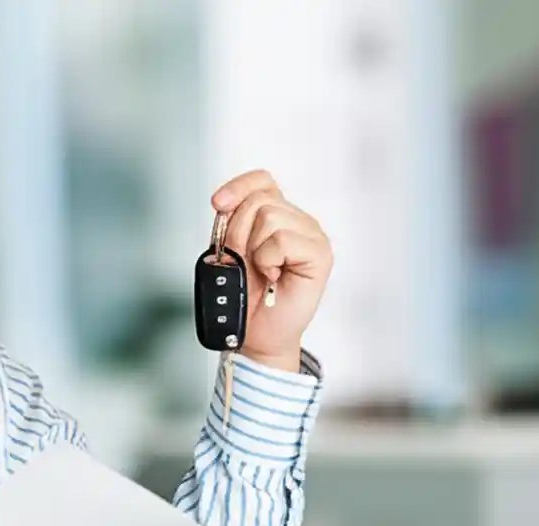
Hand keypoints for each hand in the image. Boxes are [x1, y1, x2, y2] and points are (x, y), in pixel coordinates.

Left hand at [212, 169, 332, 371]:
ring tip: (262, 270)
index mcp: (277, 215)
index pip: (261, 181)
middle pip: (258, 200)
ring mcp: (312, 235)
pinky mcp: (320, 254)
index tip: (218, 204)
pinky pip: (282, 240)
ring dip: (254, 249)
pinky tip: (273, 275)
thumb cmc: (246, 294)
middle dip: (239, 232)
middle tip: (246, 261)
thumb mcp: (230, 251)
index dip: (238, 187)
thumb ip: (231, 223)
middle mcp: (297, 220)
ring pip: (269, 217)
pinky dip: (268, 260)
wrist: (256, 332)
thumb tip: (224, 204)